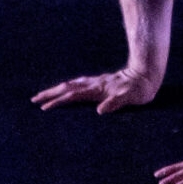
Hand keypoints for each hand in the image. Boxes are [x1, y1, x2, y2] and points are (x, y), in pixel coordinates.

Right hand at [32, 67, 159, 114]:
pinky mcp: (102, 83)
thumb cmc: (140, 89)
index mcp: (98, 90)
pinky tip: (67, 89)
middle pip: (68, 87)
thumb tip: (101, 110)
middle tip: (33, 99)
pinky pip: (80, 85)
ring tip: (44, 94)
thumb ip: (116, 103)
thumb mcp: (130, 97)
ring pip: (72, 84)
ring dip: (58, 89)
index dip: (59, 102)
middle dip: (51, 93)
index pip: (73, 96)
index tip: (44, 108)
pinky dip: (69, 87)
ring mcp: (98, 83)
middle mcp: (95, 84)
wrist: (149, 73)